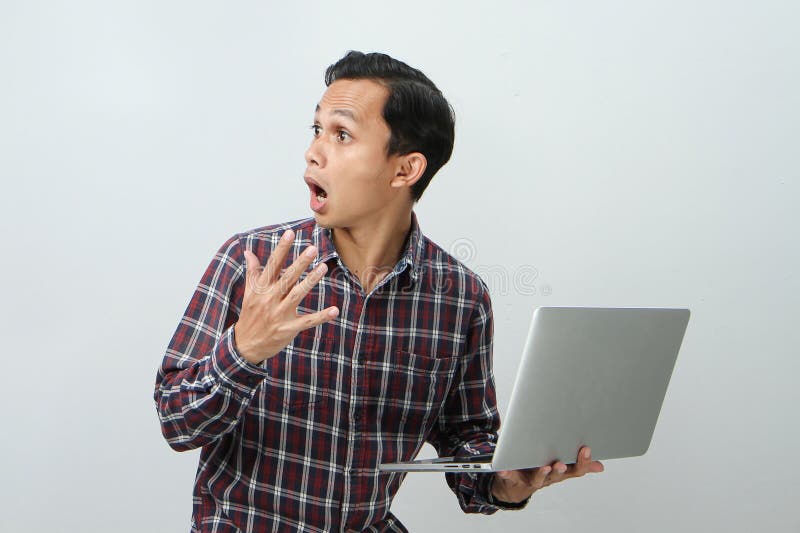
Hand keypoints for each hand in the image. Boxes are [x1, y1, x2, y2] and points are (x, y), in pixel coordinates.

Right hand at [233, 229, 338, 363]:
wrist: (245, 345)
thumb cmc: (250, 315)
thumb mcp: (249, 293)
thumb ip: (253, 272)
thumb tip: (249, 252)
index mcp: (260, 289)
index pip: (272, 265)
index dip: (282, 249)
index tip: (291, 233)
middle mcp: (269, 299)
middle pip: (287, 278)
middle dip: (300, 263)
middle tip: (313, 248)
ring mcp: (279, 314)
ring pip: (297, 295)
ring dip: (311, 281)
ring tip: (323, 268)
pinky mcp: (288, 329)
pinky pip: (307, 321)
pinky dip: (321, 317)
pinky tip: (335, 310)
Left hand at [490, 446, 604, 503]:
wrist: (513, 488)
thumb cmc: (538, 472)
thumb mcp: (559, 469)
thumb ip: (577, 465)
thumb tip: (600, 466)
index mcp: (558, 473)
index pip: (575, 470)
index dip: (582, 462)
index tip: (586, 448)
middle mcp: (547, 478)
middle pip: (557, 476)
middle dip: (561, 470)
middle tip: (563, 463)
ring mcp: (530, 480)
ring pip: (538, 479)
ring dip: (541, 473)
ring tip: (544, 467)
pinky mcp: (513, 479)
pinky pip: (510, 477)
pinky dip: (507, 473)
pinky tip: (504, 469)